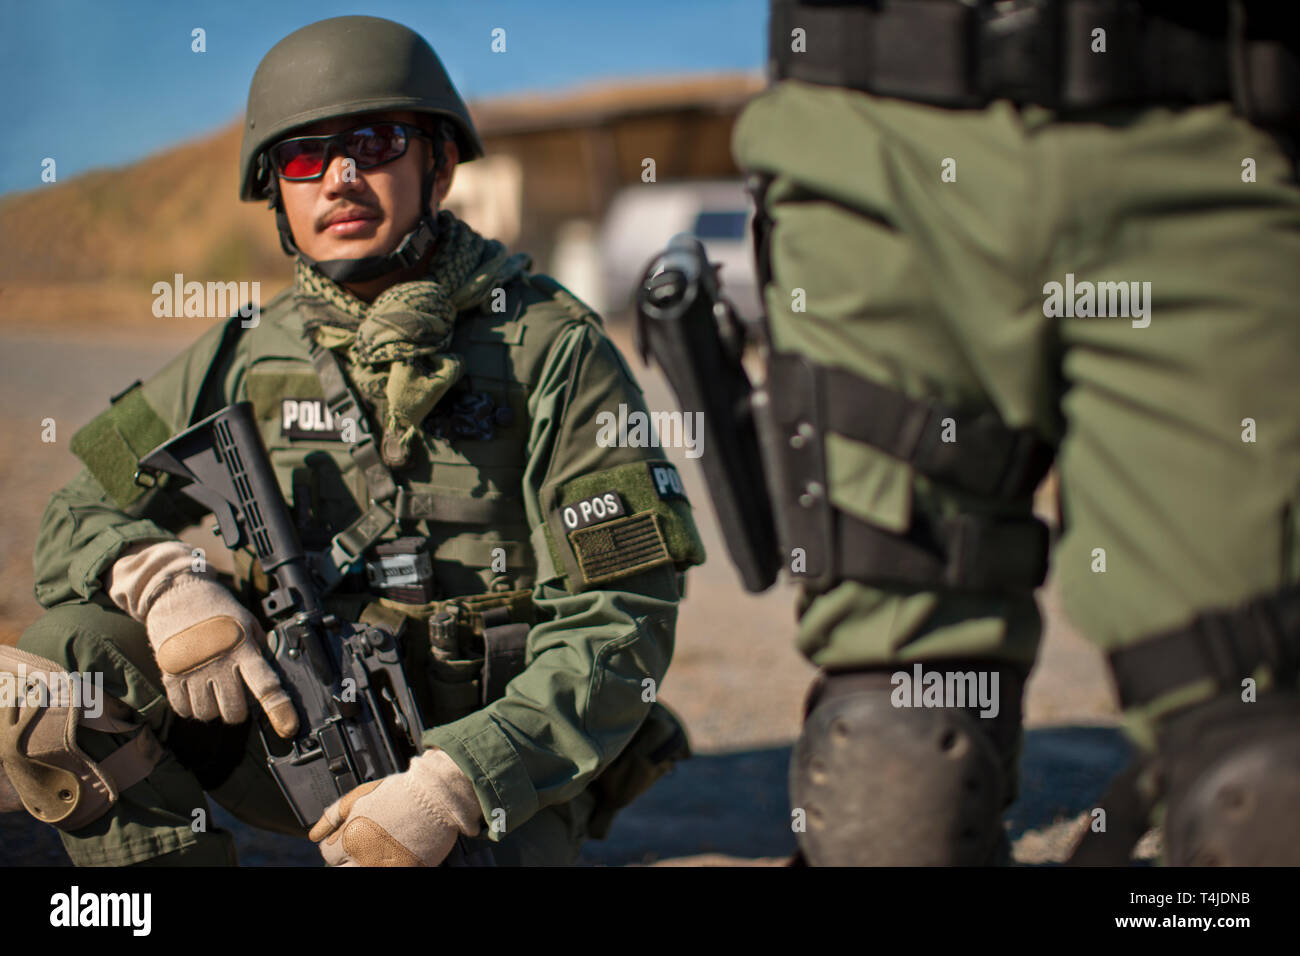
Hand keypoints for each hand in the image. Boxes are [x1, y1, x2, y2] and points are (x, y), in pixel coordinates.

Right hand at [144, 573, 298, 737]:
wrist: (178, 594)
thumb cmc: (218, 610)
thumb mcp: (248, 624)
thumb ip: (259, 651)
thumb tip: (270, 680)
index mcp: (243, 649)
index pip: (266, 686)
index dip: (280, 710)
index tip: (288, 728)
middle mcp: (218, 663)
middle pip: (234, 712)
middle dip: (239, 711)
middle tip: (236, 696)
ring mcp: (193, 671)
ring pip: (208, 714)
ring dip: (214, 709)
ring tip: (213, 689)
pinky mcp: (170, 675)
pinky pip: (183, 710)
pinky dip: (191, 707)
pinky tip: (195, 690)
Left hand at [309, 748, 482, 866]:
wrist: (435, 797)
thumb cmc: (398, 792)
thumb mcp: (359, 796)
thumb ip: (332, 815)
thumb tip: (313, 834)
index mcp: (348, 839)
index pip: (327, 854)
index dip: (336, 843)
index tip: (348, 836)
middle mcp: (363, 858)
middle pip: (342, 869)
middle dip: (347, 858)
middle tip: (363, 844)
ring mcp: (385, 867)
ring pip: (362, 871)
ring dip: (363, 863)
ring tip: (376, 850)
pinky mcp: (405, 870)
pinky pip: (388, 871)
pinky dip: (387, 864)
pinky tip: (394, 852)